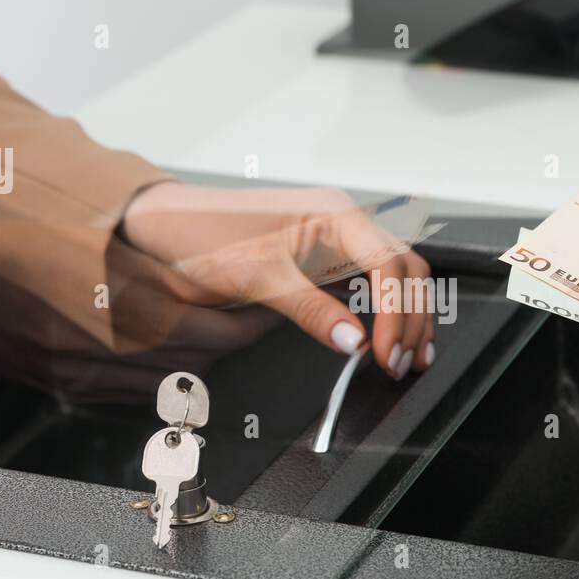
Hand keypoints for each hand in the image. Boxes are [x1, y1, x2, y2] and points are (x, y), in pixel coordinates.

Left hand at [122, 183, 435, 377]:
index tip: (387, 354)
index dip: (398, 313)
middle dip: (414, 318)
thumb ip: (310, 310)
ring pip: (395, 277)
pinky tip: (386, 340)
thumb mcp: (257, 277)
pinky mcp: (326, 257)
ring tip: (408, 358)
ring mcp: (337, 238)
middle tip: (405, 365)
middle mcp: (344, 221)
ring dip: (407, 317)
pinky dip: (386, 313)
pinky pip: (371, 283)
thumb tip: (356, 341)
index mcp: (335, 213)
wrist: (164, 226)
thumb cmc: (203, 237)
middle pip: (405, 269)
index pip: (390, 265)